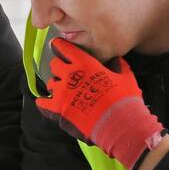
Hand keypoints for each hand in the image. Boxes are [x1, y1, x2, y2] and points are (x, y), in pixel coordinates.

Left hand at [35, 37, 162, 169]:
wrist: (119, 125)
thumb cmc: (124, 99)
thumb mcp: (125, 76)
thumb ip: (117, 65)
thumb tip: (115, 60)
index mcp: (85, 64)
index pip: (65, 49)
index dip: (59, 45)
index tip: (56, 44)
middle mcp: (70, 75)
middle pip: (54, 65)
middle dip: (58, 66)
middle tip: (64, 71)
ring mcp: (62, 93)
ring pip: (50, 84)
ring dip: (56, 85)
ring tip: (63, 90)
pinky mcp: (57, 110)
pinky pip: (43, 104)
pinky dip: (43, 103)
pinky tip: (44, 103)